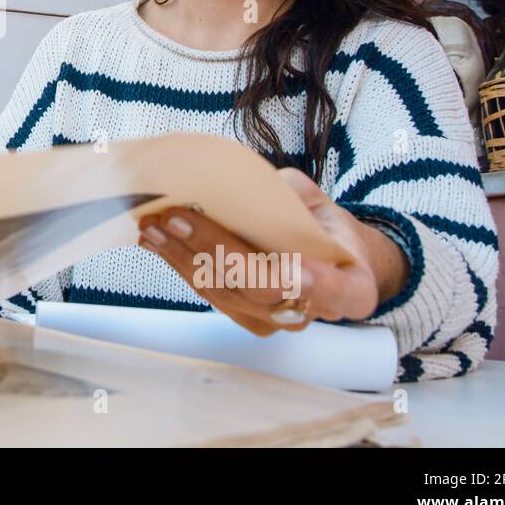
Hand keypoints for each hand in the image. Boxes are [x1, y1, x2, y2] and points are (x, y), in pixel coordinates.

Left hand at [136, 167, 388, 335]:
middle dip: (215, 250)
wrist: (323, 253)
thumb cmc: (322, 224)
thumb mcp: (320, 203)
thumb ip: (292, 196)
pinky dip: (179, 264)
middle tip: (177, 218)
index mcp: (352, 287)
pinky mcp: (245, 318)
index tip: (297, 268)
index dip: (315, 283)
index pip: (337, 292)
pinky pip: (210, 293)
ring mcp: (276, 320)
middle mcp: (314, 313)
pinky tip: (155, 241)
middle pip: (262, 288)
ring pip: (226, 294)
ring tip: (152, 225)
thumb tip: (244, 183)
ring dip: (183, 258)